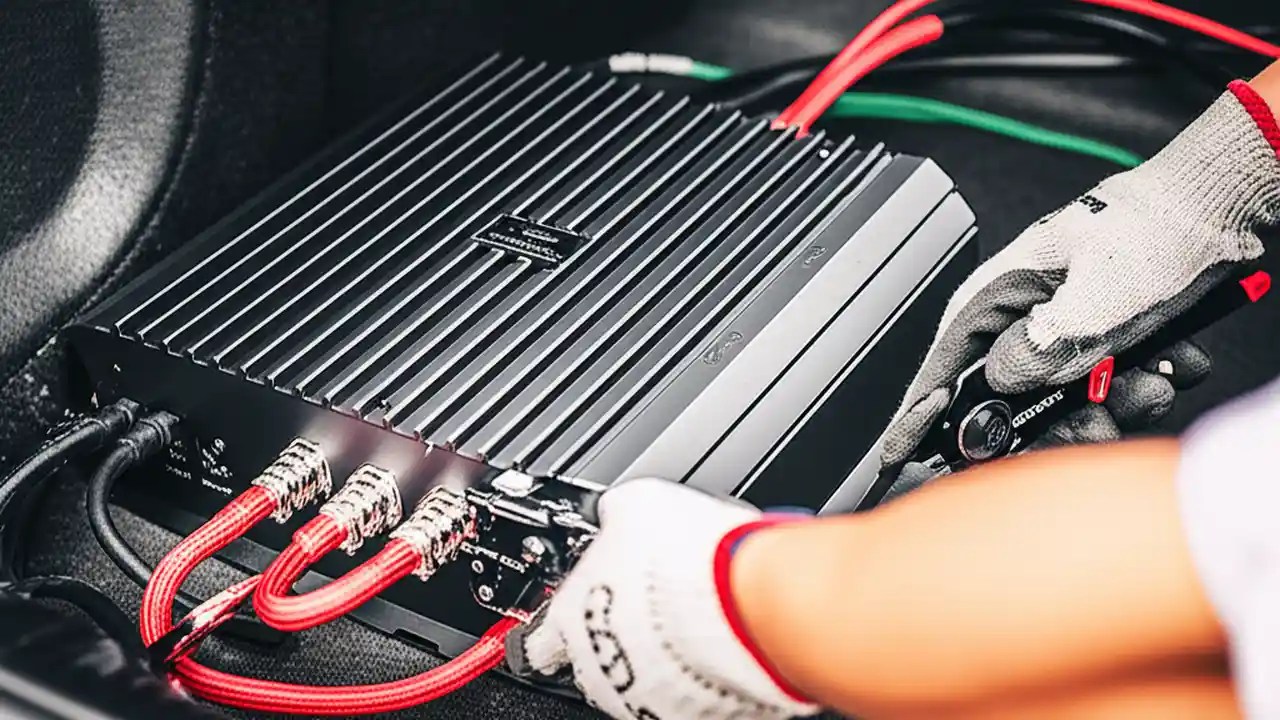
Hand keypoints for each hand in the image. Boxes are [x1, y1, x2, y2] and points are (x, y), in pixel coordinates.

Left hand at [505, 479, 817, 719]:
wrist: (743, 600)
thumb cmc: (687, 556)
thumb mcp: (636, 504)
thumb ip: (612, 516)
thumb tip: (613, 509)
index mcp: (571, 618)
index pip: (537, 640)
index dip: (555, 622)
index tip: (566, 616)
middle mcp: (596, 667)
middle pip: (591, 654)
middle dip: (615, 627)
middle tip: (647, 599)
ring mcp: (638, 696)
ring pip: (634, 674)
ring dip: (651, 651)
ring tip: (684, 616)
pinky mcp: (682, 712)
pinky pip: (676, 691)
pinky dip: (688, 669)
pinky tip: (708, 639)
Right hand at [881, 84, 1278, 487]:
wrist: (1217, 208)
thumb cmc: (1153, 227)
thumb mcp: (1098, 295)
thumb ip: (1045, 347)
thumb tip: (1002, 383)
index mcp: (995, 299)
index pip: (941, 372)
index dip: (923, 420)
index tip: (909, 458)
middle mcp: (1019, 322)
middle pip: (1011, 406)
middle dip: (1065, 420)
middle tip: (1103, 419)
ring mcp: (1058, 337)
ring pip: (1067, 407)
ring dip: (1120, 403)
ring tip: (1157, 374)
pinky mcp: (1098, 348)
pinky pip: (1108, 396)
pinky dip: (1146, 387)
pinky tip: (1171, 360)